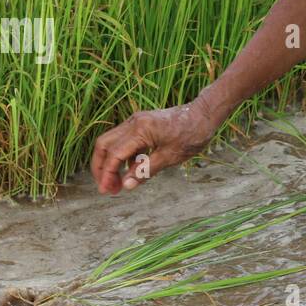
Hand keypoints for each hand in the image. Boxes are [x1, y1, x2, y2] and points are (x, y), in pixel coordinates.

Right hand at [90, 100, 218, 194]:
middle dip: (100, 167)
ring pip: (112, 142)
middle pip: (104, 145)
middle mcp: (133, 122)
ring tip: (117, 184)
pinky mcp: (141, 124)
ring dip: (110, 162)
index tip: (106, 191)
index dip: (107, 174)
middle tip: (106, 188)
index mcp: (140, 130)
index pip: (114, 154)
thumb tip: (126, 185)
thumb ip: (146, 170)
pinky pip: (124, 140)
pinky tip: (131, 171)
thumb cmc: (192, 135)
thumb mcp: (171, 157)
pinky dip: (123, 156)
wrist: (204, 114)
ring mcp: (136, 121)